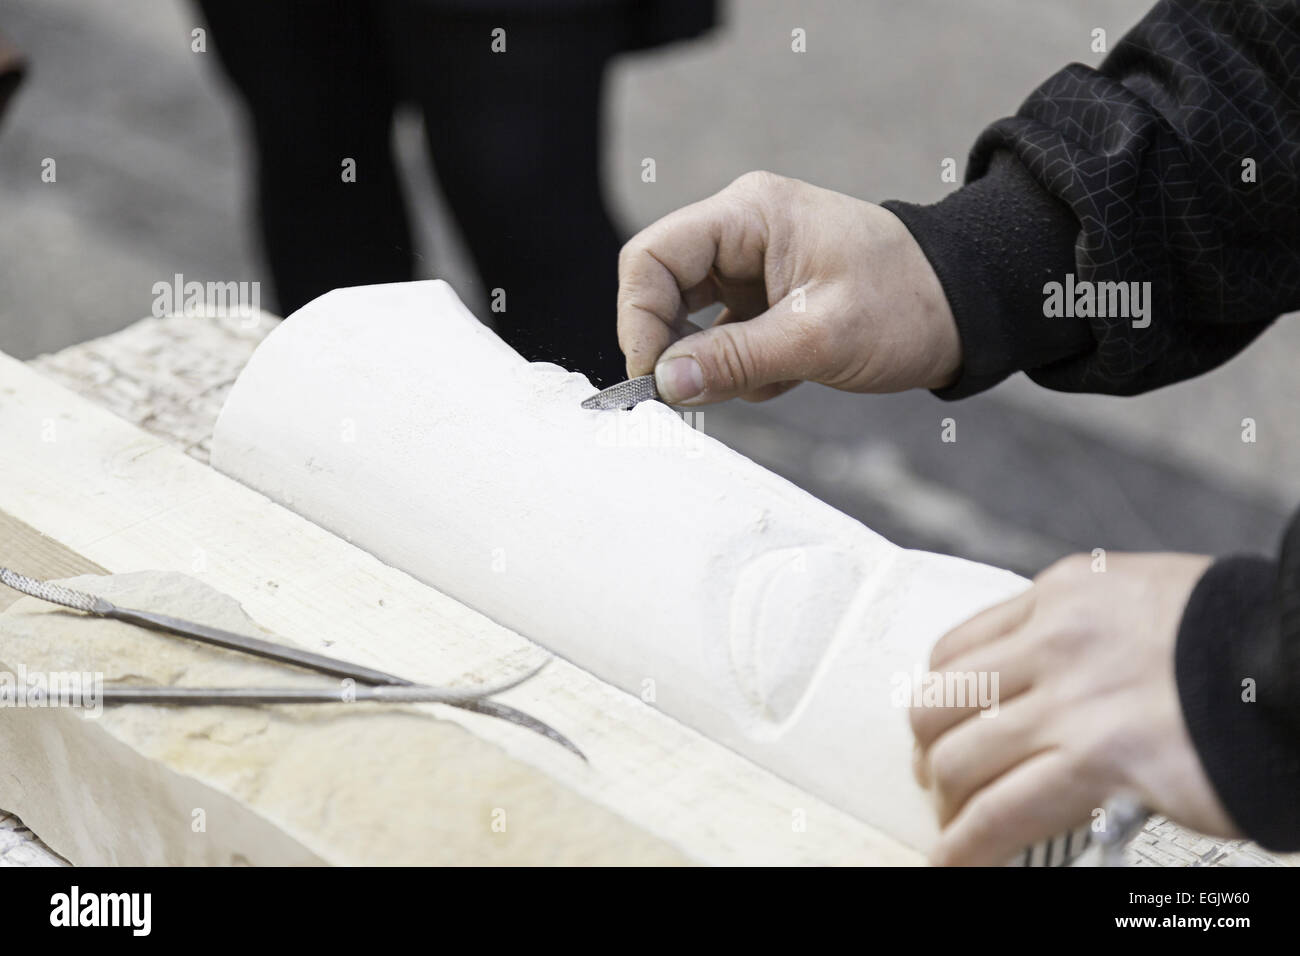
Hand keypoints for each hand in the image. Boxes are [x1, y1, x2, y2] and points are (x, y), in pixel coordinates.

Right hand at [616, 171, 961, 403]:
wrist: (966, 310)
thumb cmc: (906, 304)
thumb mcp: (818, 338)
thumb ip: (734, 361)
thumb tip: (664, 385)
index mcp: (749, 215)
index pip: (652, 257)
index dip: (638, 318)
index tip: (654, 378)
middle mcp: (740, 234)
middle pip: (661, 288)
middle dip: (672, 347)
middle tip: (690, 395)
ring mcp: (750, 269)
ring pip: (688, 321)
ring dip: (712, 363)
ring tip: (762, 379)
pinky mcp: (763, 303)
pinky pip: (721, 341)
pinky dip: (740, 369)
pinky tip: (784, 376)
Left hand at [910, 552, 1238, 865]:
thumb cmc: (1240, 639)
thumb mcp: (1144, 600)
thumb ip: (1084, 633)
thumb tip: (1040, 683)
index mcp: (1064, 594)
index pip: (956, 650)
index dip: (940, 701)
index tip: (945, 729)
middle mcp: (1055, 642)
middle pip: (938, 703)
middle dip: (931, 750)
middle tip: (941, 780)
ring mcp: (1072, 702)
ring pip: (958, 760)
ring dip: (948, 802)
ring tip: (956, 826)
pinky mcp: (1099, 762)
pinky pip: (1000, 812)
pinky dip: (966, 845)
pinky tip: (956, 860)